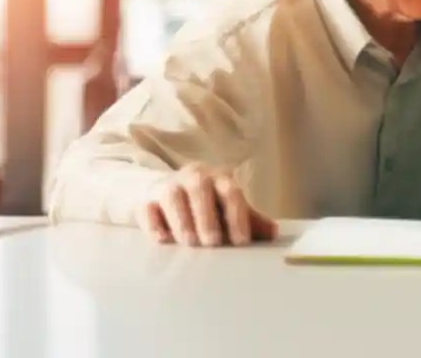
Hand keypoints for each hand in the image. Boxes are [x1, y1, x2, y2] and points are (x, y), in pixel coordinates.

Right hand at [135, 164, 277, 246]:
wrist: (161, 192)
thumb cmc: (203, 203)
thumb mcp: (227, 208)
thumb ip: (248, 219)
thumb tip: (274, 232)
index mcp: (218, 178)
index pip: (231, 192)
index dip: (237, 216)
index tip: (241, 241)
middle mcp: (194, 177)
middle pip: (200, 189)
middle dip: (207, 216)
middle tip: (213, 242)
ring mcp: (168, 185)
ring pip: (173, 196)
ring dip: (182, 220)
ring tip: (190, 242)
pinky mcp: (146, 199)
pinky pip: (148, 208)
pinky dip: (154, 223)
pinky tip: (162, 239)